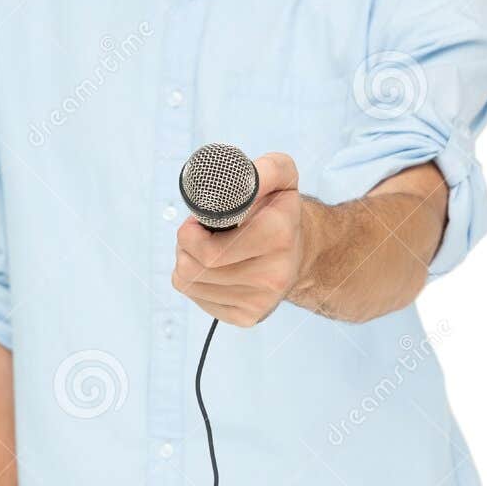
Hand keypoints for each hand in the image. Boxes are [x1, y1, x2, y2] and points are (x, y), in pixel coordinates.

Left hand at [172, 152, 303, 327]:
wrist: (302, 250)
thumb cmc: (280, 210)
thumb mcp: (280, 174)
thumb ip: (261, 169)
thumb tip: (233, 180)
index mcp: (277, 237)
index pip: (209, 252)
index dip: (190, 234)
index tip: (198, 221)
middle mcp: (273, 276)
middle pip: (196, 269)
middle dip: (184, 246)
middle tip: (197, 231)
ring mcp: (260, 302)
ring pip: (191, 284)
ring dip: (187, 262)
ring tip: (205, 247)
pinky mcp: (247, 317)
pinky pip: (197, 298)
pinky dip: (195, 281)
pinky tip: (213, 268)